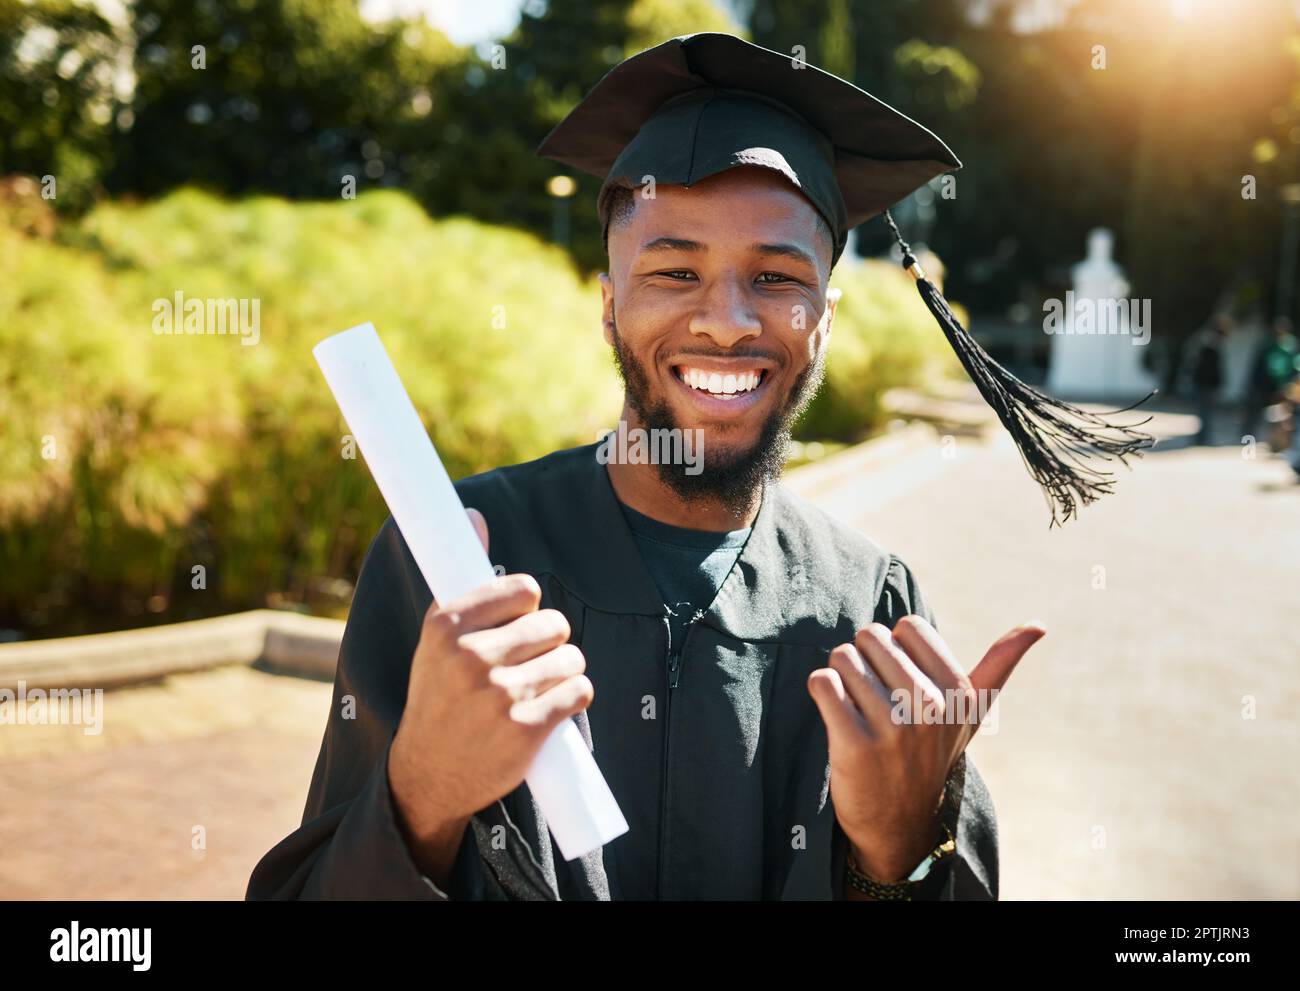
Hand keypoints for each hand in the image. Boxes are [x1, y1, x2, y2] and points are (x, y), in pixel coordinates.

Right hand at [388, 509, 593, 881]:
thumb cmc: (439, 695)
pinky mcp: (525, 729)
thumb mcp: (437, 635)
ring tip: (534, 689)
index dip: (527, 608)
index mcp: (445, 626)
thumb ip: (463, 576)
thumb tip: (475, 512)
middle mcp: (470, 656)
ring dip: (562, 672)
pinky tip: (551, 708)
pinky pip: (579, 691)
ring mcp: (498, 694)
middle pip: (555, 622)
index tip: (513, 627)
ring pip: (571, 657)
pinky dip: (573, 698)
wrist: (428, 774)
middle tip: (526, 664)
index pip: (524, 588)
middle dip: (549, 642)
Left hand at [807, 615, 1044, 882]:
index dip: (896, 648)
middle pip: (871, 637)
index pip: (908, 627)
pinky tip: (834, 711)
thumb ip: (999, 665)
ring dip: (840, 676)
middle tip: (872, 695)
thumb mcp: (972, 714)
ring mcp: (893, 729)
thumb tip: (1040, 623)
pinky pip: (822, 683)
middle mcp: (930, 709)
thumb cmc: (932, 754)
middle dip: (863, 658)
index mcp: (958, 693)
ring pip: (842, 657)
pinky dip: (821, 689)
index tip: (901, 679)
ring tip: (855, 707)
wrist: (899, 824)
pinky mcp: (854, 745)